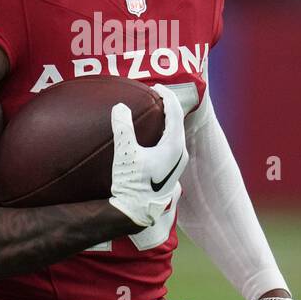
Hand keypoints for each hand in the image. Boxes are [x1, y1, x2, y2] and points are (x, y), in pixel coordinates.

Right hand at [108, 84, 188, 228]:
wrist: (136, 212)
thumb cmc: (132, 184)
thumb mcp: (125, 154)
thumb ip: (122, 128)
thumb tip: (120, 107)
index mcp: (174, 146)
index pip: (175, 112)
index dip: (166, 96)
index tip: (155, 87)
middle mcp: (180, 153)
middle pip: (178, 120)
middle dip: (167, 105)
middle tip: (154, 94)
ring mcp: (178, 163)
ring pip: (176, 132)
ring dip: (167, 119)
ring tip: (154, 110)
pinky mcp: (172, 170)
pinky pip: (172, 142)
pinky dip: (165, 131)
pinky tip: (153, 133)